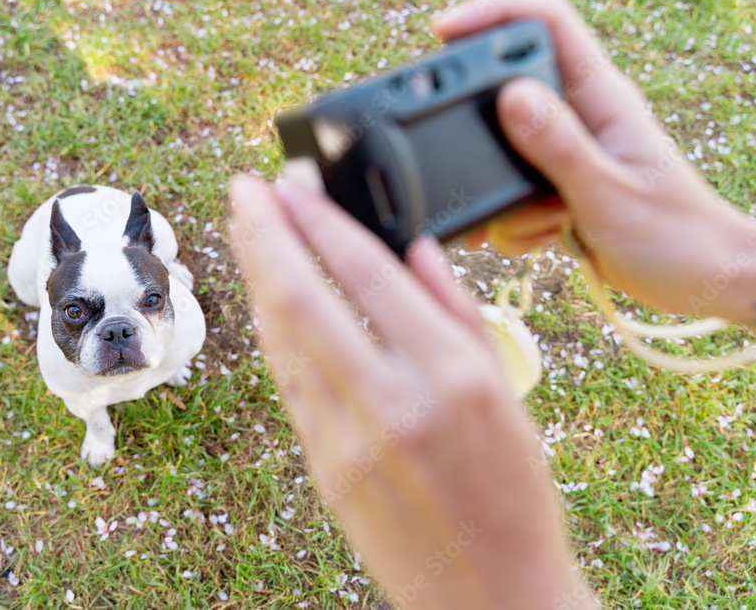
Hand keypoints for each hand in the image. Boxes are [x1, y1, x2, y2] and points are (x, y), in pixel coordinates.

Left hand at [229, 175, 596, 609]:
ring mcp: (349, 437)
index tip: (290, 185)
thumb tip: (416, 251)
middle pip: (303, 297)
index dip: (320, 219)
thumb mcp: (509, 395)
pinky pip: (289, 385)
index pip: (368, 272)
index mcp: (453, 373)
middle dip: (262, 235)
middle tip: (240, 191)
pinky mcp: (325, 467)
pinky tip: (263, 304)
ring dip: (255, 279)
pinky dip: (271, 335)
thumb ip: (459, 314)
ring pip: (283, 340)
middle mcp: (394, 399)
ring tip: (243, 234)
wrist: (491, 595)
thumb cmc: (514, 496)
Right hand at [434, 0, 755, 329]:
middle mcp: (582, 116)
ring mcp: (569, 151)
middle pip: (508, 91)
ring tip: (546, 222)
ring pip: (503, 154)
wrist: (701, 280)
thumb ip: (558, 145)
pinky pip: (512, 194)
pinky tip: (547, 239)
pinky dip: (516, 223)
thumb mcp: (608, 191)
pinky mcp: (560, 186)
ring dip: (508, 199)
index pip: (545, 23)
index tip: (444, 33)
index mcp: (602, 98)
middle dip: (485, 137)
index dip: (493, 14)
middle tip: (481, 170)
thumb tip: (509, 95)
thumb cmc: (675, 235)